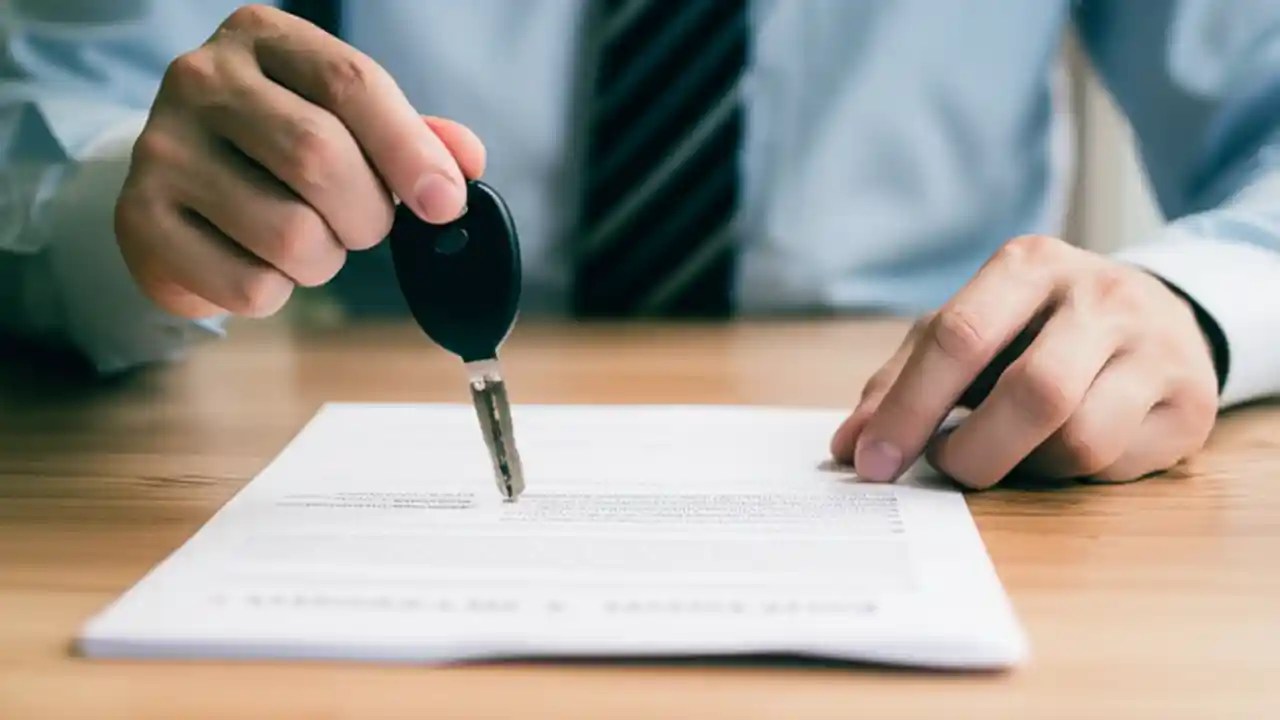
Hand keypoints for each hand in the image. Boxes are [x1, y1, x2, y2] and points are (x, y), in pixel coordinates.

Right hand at [115, 4, 485, 318]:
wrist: (181, 180)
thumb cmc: (281, 143)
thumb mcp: (349, 120)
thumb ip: (413, 136)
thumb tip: (466, 161)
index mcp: (264, 38)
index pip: (352, 84)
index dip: (410, 151)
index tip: (445, 204)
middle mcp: (201, 79)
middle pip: (320, 158)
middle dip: (368, 214)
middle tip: (364, 225)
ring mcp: (162, 148)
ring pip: (290, 234)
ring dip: (325, 260)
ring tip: (308, 241)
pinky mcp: (139, 221)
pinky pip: (249, 286)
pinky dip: (277, 291)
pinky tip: (258, 260)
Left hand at [830, 235, 1219, 487]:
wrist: (1155, 316)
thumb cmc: (1034, 328)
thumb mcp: (967, 330)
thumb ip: (902, 380)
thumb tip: (849, 447)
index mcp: (1028, 266)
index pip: (959, 338)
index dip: (909, 408)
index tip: (871, 462)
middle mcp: (1099, 296)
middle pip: (1033, 393)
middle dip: (975, 452)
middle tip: (948, 468)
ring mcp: (1155, 346)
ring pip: (1079, 439)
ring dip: (1028, 466)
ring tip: (1013, 449)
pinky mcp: (1191, 401)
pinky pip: (1117, 465)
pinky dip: (1075, 474)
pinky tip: (1065, 450)